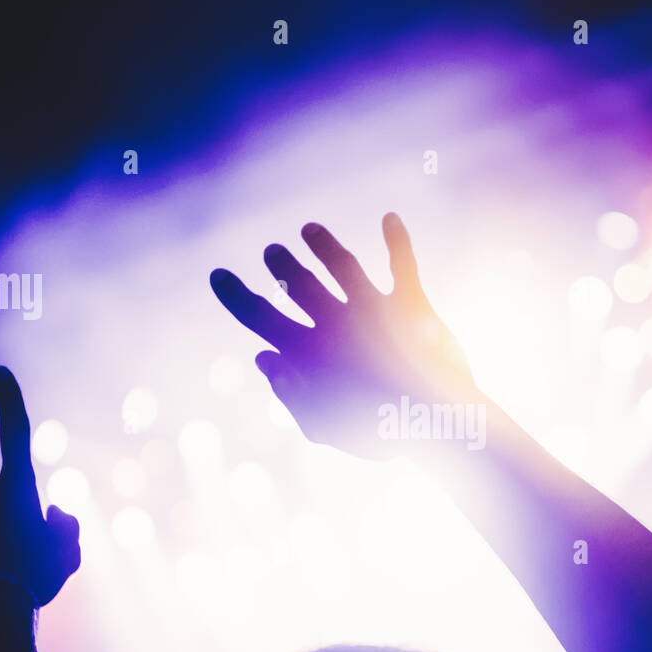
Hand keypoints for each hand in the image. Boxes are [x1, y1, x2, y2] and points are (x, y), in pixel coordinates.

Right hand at [210, 213, 476, 457]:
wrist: (433, 422)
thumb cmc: (376, 433)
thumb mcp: (321, 425)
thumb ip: (288, 393)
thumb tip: (262, 357)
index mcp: (306, 353)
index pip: (257, 315)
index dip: (234, 294)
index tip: (218, 274)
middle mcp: (334, 322)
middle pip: (297, 282)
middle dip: (280, 263)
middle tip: (272, 252)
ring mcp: (372, 308)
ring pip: (339, 263)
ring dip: (321, 243)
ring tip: (309, 230)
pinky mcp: (410, 304)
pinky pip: (402, 263)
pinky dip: (396, 239)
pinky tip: (391, 219)